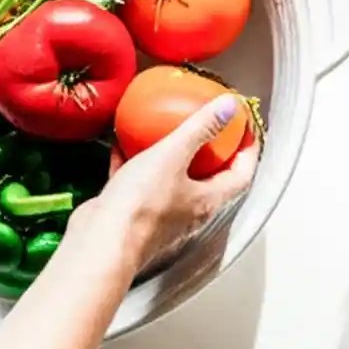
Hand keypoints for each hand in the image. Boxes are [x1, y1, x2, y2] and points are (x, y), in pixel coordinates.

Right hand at [67, 94, 259, 273]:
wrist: (99, 243)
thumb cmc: (140, 205)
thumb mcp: (173, 156)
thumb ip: (201, 128)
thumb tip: (229, 106)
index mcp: (207, 201)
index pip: (241, 175)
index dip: (249, 151)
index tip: (246, 129)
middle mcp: (188, 212)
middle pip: (210, 179)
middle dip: (213, 153)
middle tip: (209, 126)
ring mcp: (160, 216)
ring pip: (172, 181)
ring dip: (173, 157)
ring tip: (168, 130)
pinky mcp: (132, 215)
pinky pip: (139, 184)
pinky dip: (135, 163)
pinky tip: (124, 143)